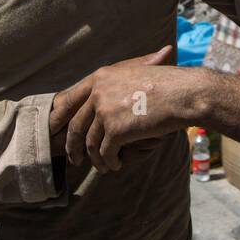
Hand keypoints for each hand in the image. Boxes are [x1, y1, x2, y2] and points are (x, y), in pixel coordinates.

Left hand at [54, 46, 203, 172]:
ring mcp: (105, 112)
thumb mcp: (134, 73)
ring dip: (96, 159)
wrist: (183, 93)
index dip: (60, 118)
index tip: (55, 130)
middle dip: (73, 145)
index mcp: (100, 77)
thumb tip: (99, 96)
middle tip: (74, 159)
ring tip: (103, 166)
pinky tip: (116, 164)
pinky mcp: (116, 130)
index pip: (69, 99)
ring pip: (91, 143)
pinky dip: (110, 162)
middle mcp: (98, 93)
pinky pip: (106, 153)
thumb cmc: (167, 83)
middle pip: (76, 125)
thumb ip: (115, 82)